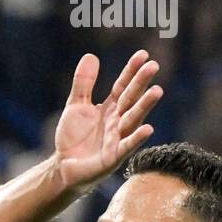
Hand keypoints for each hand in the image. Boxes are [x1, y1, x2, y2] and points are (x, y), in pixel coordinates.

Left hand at [53, 50, 162, 191]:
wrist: (64, 166)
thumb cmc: (74, 137)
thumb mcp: (76, 105)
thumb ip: (83, 83)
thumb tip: (91, 55)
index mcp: (110, 108)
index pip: (122, 86)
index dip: (131, 71)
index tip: (143, 55)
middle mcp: (118, 121)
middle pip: (131, 99)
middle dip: (141, 83)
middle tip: (154, 66)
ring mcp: (118, 138)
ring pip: (133, 119)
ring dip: (144, 106)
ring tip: (157, 90)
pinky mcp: (114, 157)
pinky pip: (127, 146)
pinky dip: (137, 138)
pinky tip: (148, 129)